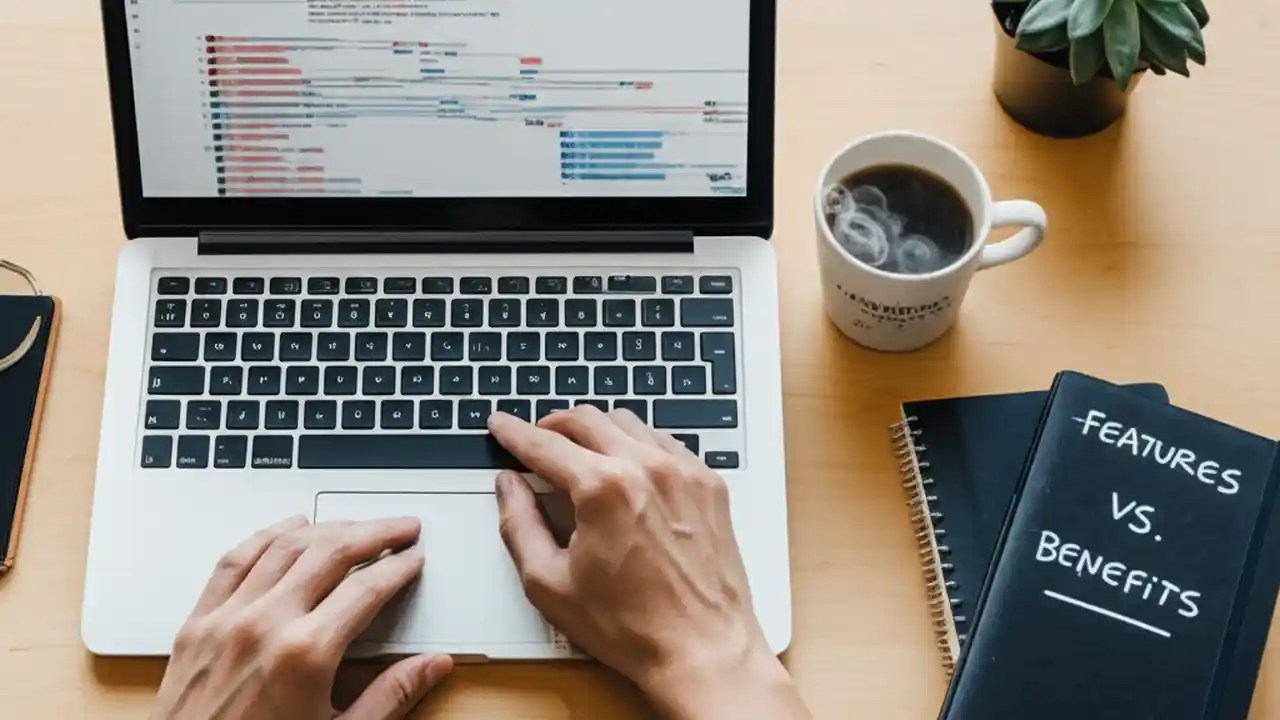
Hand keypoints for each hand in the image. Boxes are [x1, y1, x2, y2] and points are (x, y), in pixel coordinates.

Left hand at [152, 517, 452, 719]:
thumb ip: (390, 697)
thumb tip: (432, 666)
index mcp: (305, 655)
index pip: (368, 589)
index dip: (399, 567)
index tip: (414, 559)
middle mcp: (264, 626)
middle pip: (332, 552)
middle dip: (375, 532)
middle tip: (401, 528)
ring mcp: (226, 619)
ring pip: (285, 546)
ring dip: (327, 527)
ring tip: (356, 524)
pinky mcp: (196, 623)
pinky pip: (234, 560)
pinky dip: (266, 536)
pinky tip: (287, 529)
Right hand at [489, 407, 809, 719]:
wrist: (702, 651)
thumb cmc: (632, 628)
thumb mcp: (549, 584)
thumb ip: (519, 525)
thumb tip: (508, 487)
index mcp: (603, 489)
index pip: (544, 444)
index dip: (514, 432)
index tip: (501, 424)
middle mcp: (647, 468)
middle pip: (587, 420)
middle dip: (554, 424)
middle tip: (537, 438)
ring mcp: (684, 473)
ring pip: (629, 423)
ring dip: (597, 430)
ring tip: (581, 451)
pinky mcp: (709, 485)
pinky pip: (667, 443)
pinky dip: (639, 444)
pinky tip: (629, 466)